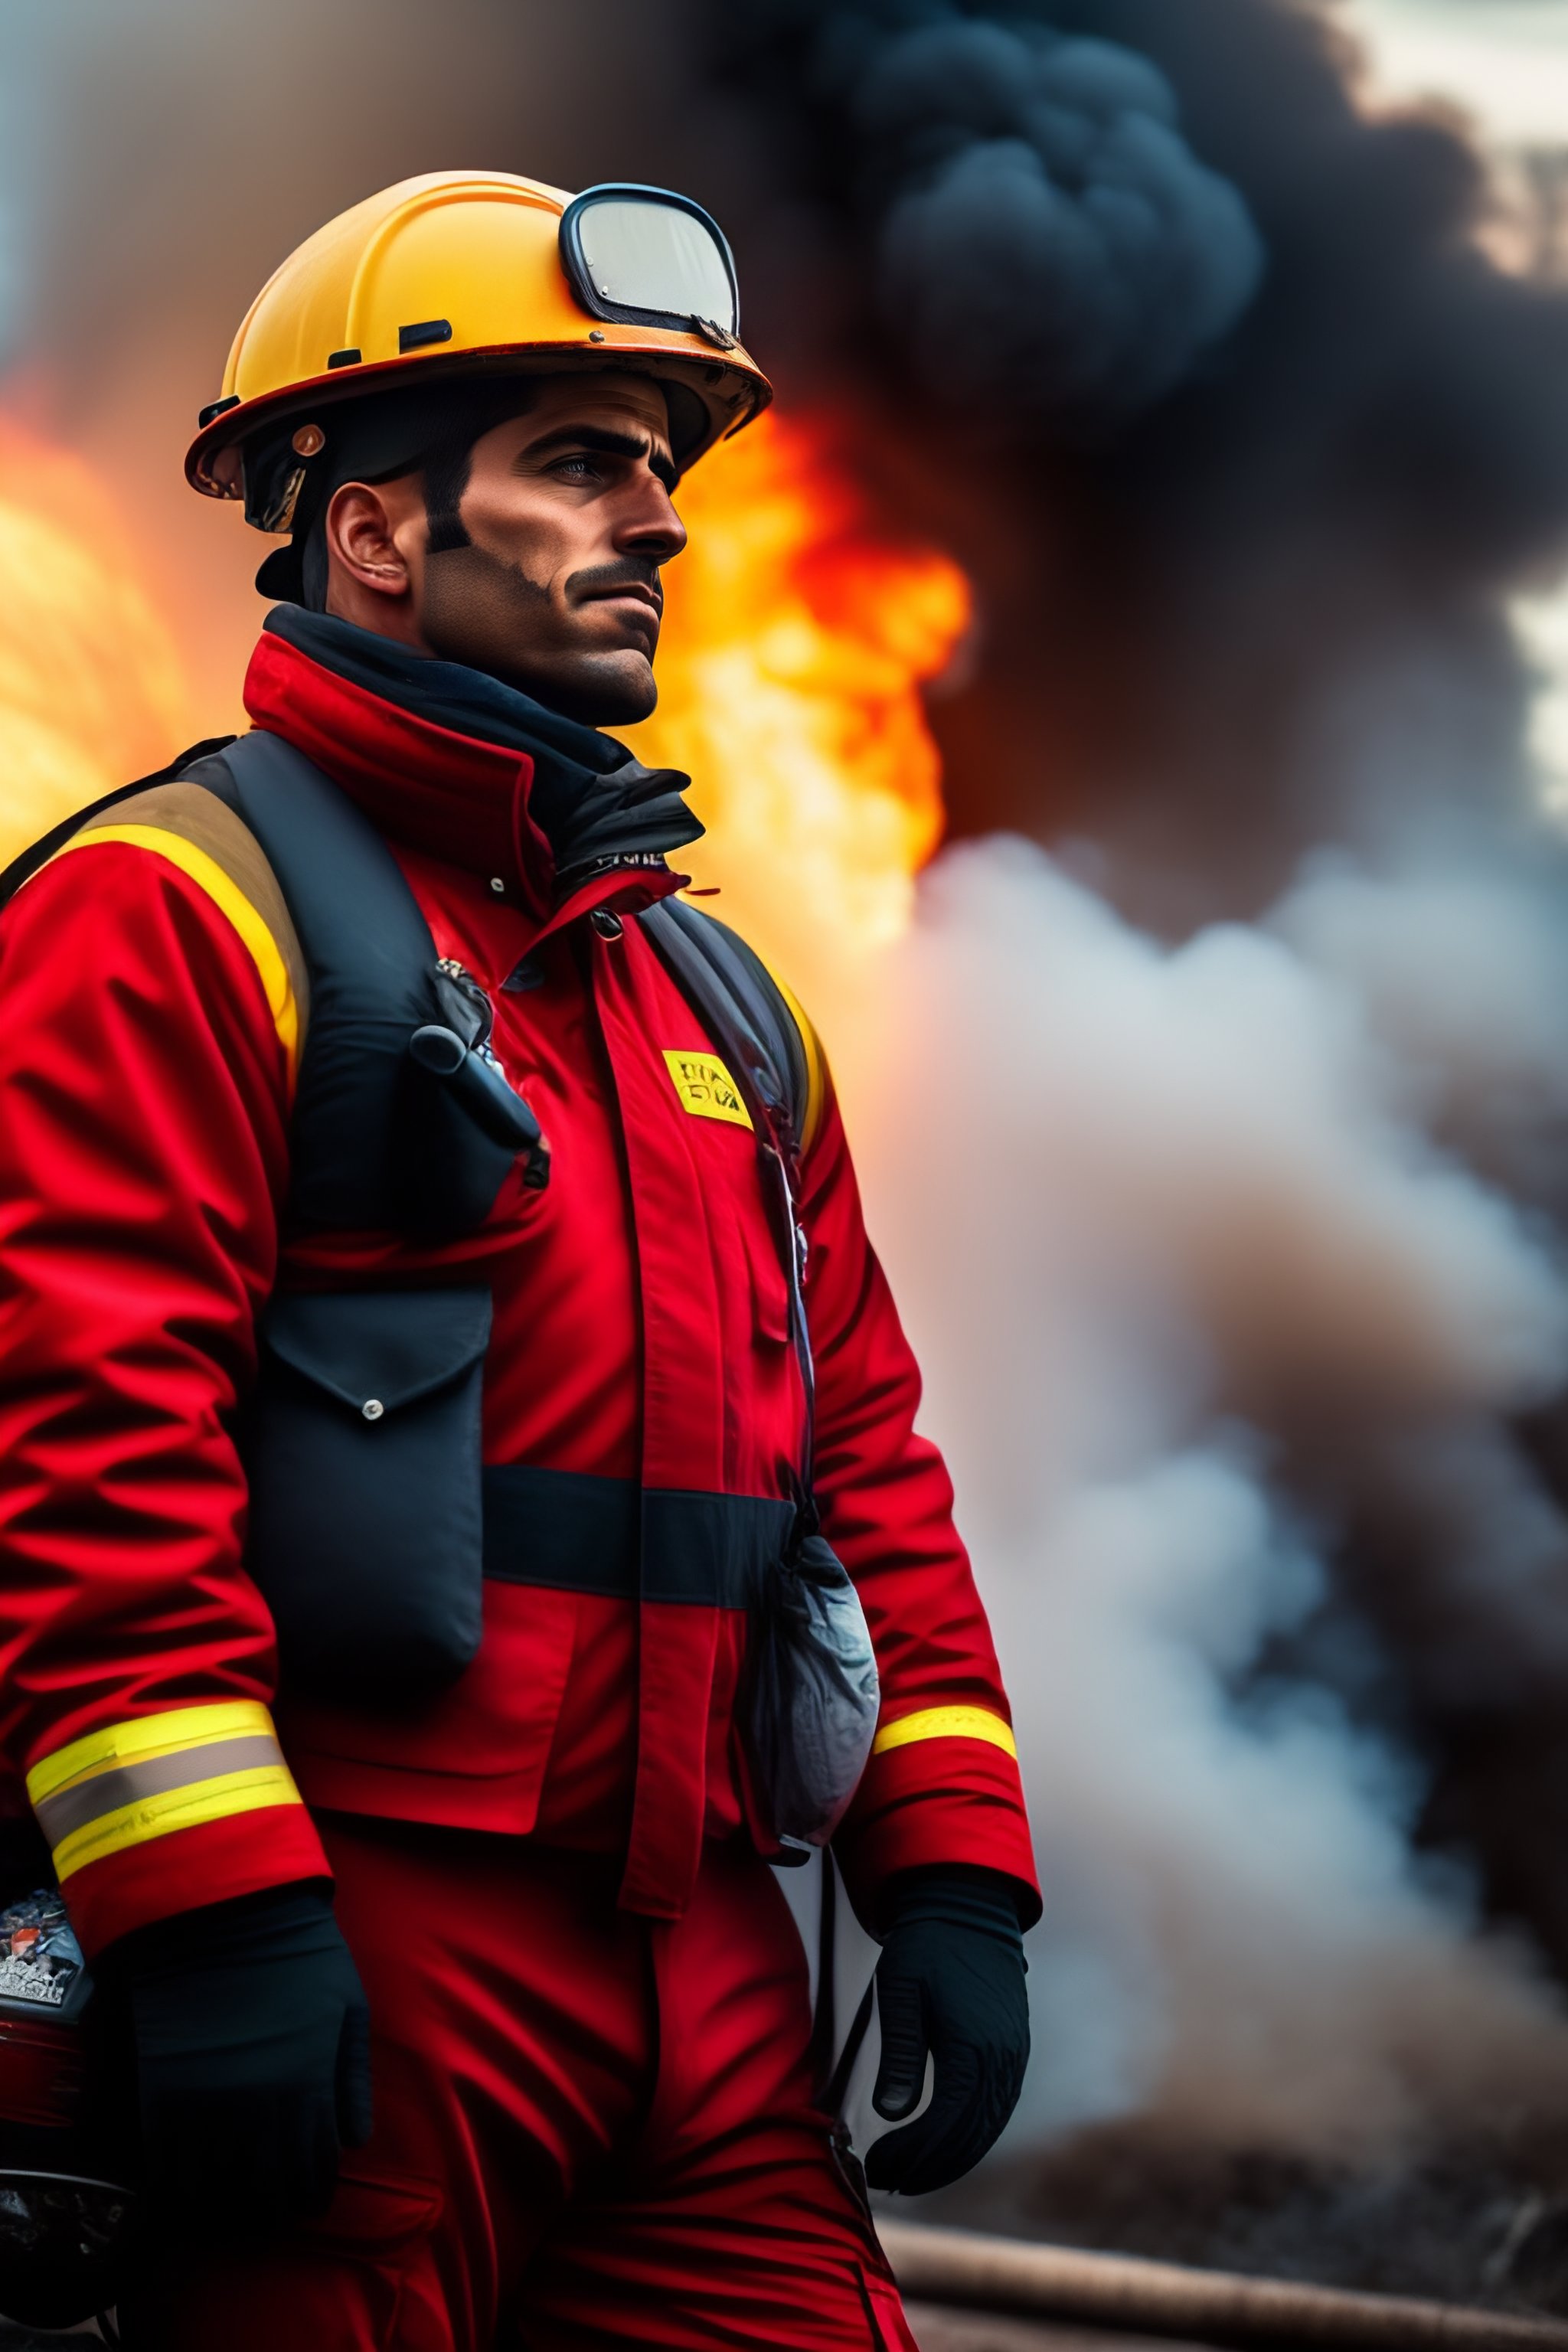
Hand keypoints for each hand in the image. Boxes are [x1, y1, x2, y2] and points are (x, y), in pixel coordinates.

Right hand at [118, 1881, 370, 2228]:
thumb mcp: (348, 2006)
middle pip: (265, 2191)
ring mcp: (205, 2107)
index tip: (310, 2198)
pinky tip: (188, 2186)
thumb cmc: (299, 1953)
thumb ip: (352, 2077)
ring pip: (214, 2188)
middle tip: (272, 2208)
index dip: (313, 2194)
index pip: (313, 2172)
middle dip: (273, 2207)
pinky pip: (166, 2165)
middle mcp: (257, 2111)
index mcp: (308, 2089)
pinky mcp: (160, 2095)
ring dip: (224, 2204)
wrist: (224, 1915)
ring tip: (230, 2205)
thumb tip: (354, 2137)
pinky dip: (178, 2185)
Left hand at [866, 1866, 1028, 2196]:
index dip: (915, 2154)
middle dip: (931, 2165)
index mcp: (974, 2044)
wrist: (968, 1905)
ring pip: (990, 2125)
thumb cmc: (926, 1944)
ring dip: (953, 2156)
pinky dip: (974, 2133)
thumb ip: (900, 2054)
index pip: (947, 2122)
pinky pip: (999, 2106)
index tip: (881, 2169)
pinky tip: (946, 2143)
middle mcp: (1003, 2056)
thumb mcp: (900, 1991)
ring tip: (912, 2172)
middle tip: (891, 2181)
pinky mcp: (1015, 2047)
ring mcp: (1015, 2053)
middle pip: (972, 2134)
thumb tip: (890, 2114)